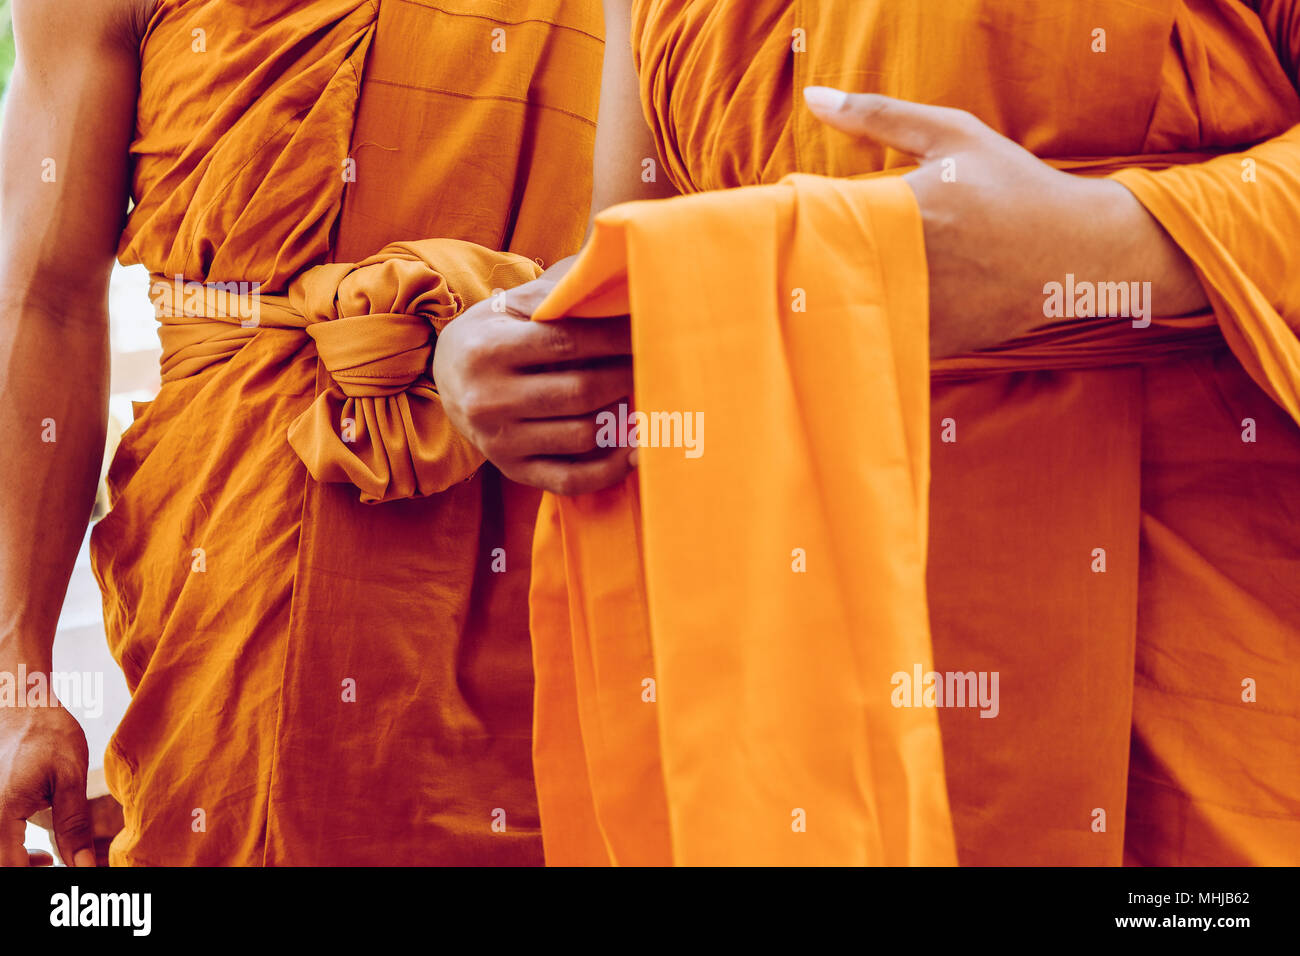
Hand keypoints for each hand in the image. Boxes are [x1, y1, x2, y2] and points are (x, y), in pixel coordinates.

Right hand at [0, 700, 94, 866]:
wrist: (22, 702)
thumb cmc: (48, 733)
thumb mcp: (70, 778)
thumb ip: (74, 826)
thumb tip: (84, 866)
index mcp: (0, 814)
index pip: (12, 868)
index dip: (35, 877)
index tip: (60, 870)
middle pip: (0, 863)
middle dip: (24, 869)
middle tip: (53, 866)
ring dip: (16, 862)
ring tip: (47, 860)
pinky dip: (10, 849)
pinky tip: (32, 846)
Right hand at [433, 272, 635, 494]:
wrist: (445, 380)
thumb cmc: (491, 334)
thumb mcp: (506, 306)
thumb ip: (550, 295)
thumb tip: (601, 275)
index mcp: (487, 350)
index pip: (567, 342)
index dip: (614, 337)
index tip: (646, 328)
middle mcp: (488, 400)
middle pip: (580, 392)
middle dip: (627, 375)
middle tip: (654, 362)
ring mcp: (499, 442)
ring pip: (582, 435)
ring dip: (624, 417)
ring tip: (648, 396)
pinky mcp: (513, 471)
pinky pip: (570, 480)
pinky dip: (610, 470)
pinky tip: (636, 450)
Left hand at [803, 87, 1208, 356]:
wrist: (1078, 255)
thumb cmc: (1014, 188)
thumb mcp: (953, 137)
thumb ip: (879, 116)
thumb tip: (814, 98)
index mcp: (910, 211)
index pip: (822, 219)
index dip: (795, 220)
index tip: (780, 218)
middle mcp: (914, 266)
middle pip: (826, 271)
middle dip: (803, 264)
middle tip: (787, 256)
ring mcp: (924, 311)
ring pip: (848, 314)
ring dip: (830, 301)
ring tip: (818, 286)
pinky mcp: (932, 344)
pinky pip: (879, 342)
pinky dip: (864, 330)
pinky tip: (861, 311)